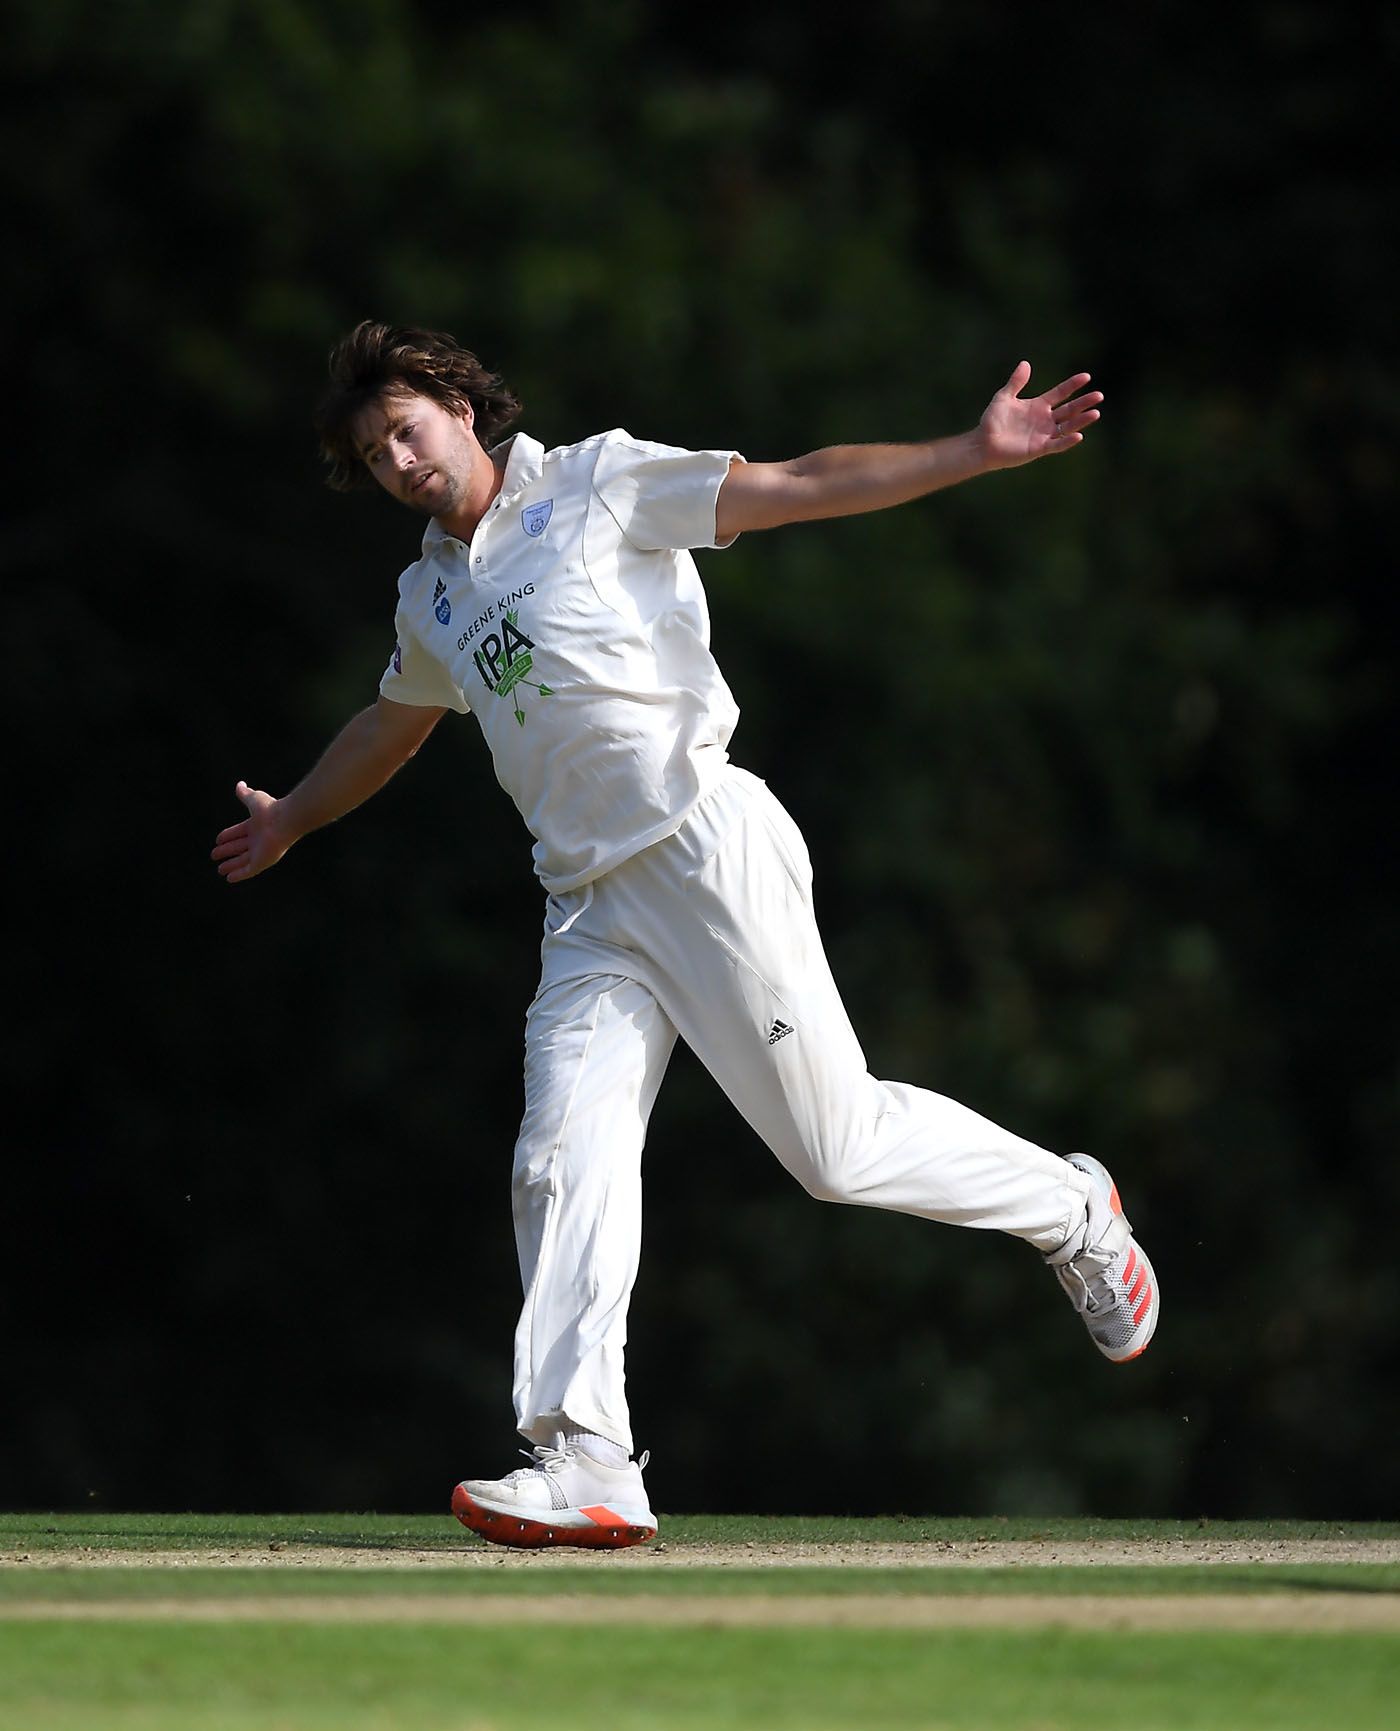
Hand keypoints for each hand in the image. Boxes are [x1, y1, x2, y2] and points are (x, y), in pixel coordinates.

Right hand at [211, 781, 294, 883]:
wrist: (285, 820)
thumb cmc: (270, 809)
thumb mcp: (253, 799)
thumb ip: (245, 794)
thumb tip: (240, 784)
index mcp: (255, 826)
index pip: (238, 832)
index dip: (228, 836)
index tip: (217, 840)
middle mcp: (258, 839)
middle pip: (238, 847)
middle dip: (226, 852)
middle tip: (214, 855)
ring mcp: (260, 852)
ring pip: (242, 861)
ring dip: (231, 866)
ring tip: (220, 870)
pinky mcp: (262, 862)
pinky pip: (248, 871)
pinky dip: (239, 875)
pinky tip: (229, 878)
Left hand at [978, 361, 1102, 468]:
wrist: (983, 443)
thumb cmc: (992, 421)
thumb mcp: (1003, 397)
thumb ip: (1016, 382)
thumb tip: (1025, 363)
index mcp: (1038, 405)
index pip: (1060, 393)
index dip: (1072, 385)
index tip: (1086, 377)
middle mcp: (1045, 419)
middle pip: (1069, 409)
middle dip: (1084, 403)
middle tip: (1099, 396)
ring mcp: (1043, 434)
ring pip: (1068, 426)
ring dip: (1081, 420)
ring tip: (1096, 413)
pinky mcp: (1039, 448)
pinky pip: (1057, 444)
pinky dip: (1067, 441)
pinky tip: (1078, 435)